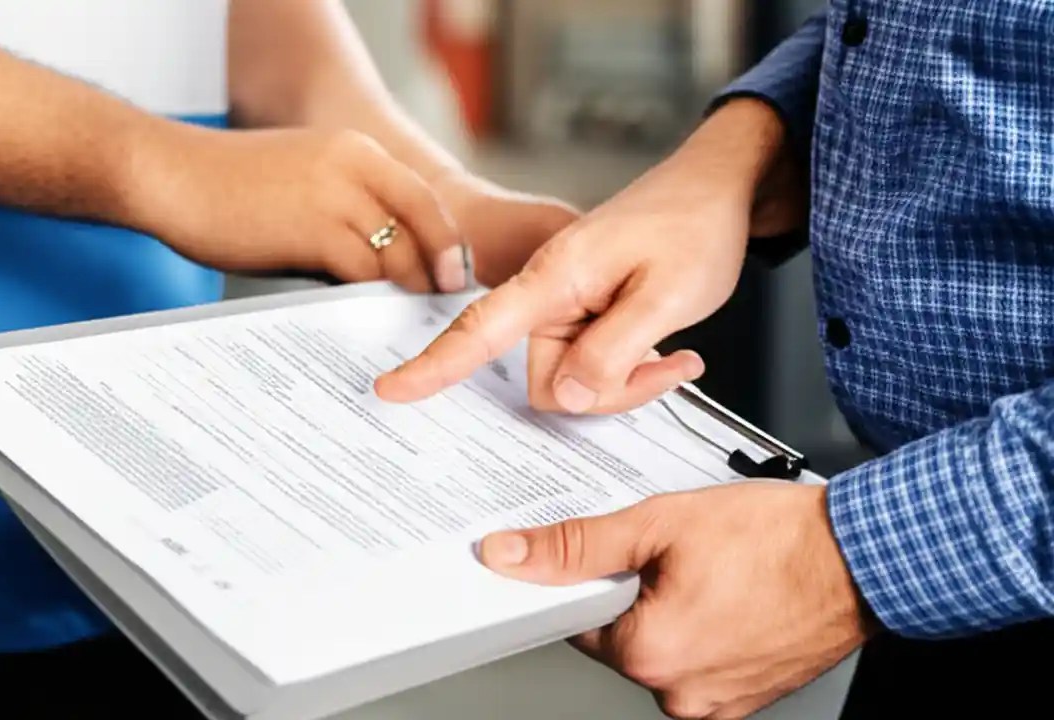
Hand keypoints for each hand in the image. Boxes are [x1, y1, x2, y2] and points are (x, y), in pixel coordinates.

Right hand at [127, 124, 466, 292]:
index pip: (424, 198)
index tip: (453, 275)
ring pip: (397, 254)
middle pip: (424, 225)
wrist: (171, 176)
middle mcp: (355, 166)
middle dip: (438, 271)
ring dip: (405, 292)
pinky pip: (363, 273)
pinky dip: (371, 300)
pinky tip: (367, 321)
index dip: (446, 240)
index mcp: (356, 151)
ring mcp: (337, 196)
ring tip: (405, 322)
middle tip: (443, 306)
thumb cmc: (227, 190)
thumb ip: (345, 212)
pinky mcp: (315, 230)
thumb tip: (378, 267)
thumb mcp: (303, 182)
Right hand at [374, 99, 792, 412]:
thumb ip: (612, 352)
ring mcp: (566, 304)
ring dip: (623, 380)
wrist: (715, 189)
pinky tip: (665, 347)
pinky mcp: (583, 312)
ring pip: (572, 379)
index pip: (479, 328)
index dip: (434, 364)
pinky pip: (590, 365)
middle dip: (604, 392)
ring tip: (671, 351)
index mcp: (554, 278)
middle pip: (547, 380)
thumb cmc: (694, 227)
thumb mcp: (667, 297)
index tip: (391, 389)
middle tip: (664, 365)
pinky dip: (628, 368)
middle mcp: (550, 291)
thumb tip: (564, 397)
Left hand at [477, 482, 874, 719]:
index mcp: (648, 654)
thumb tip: (513, 556)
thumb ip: (576, 546)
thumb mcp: (658, 523)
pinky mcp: (745, 698)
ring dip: (671, 610)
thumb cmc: (779, 539)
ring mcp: (716, 703)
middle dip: (635, 592)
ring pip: (661, 648)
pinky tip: (730, 595)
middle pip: (619, 636)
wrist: (864, 555)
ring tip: (713, 573)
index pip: (576, 620)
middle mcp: (679, 693)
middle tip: (674, 555)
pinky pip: (699, 662)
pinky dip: (705, 629)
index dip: (588, 578)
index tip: (612, 556)